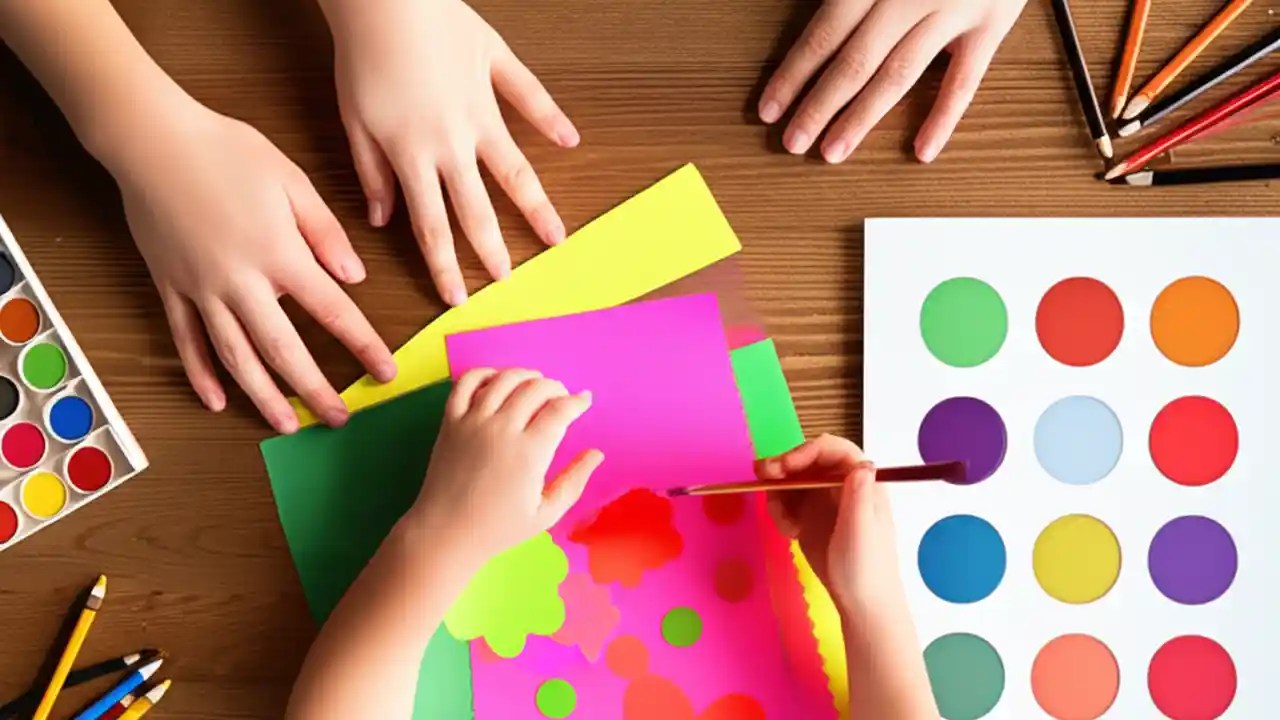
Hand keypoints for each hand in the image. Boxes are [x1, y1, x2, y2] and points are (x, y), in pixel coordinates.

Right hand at [115, 105, 395, 432]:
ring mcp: (201, 290)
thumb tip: (354, 278)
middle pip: (284, 350)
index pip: (333, 312)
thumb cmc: (226, 151)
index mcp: (280, 254)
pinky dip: (201, 374)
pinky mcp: (169, 288)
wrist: (152, 139)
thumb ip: (326, 233)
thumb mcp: (292, 181)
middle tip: (338, 417)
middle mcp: (240, 282)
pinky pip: (186, 341)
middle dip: (315, 390)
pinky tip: (218, 401)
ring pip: (236, 357)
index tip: (384, 373)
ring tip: (287, 424)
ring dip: (264, 396)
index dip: (363, 346)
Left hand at [324, 0, 577, 305]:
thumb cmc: (362, 55)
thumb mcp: (354, 121)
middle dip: (492, 250)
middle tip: (508, 279)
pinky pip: (529, 96)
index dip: (446, 268)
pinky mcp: (495, 68)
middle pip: (477, 208)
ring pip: (514, 167)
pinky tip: (571, 141)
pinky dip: (551, 118)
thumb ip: (371, 172)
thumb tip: (382, 219)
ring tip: (556, 237)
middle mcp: (454, 141)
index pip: (432, 227)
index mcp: (414, 156)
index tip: (457, 299)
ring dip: (535, 206)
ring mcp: (481, 107)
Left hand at [413, 368, 603, 561]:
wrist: (445, 533)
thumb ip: (575, 480)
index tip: (584, 401)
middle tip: (562, 397)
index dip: (577, 402)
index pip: (560, 410)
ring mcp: (473, 421)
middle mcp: (501, 429)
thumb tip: (596, 453)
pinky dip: (484, 373)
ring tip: (535, 383)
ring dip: (526, 375)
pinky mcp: (450, 421)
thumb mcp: (546, 513)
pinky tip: (497, 379)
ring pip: (504, 379)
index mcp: (529, 453)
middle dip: (555, 387)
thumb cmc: (498, 528)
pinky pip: (466, 382)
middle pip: (535, 388)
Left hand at [758, 0, 1025, 162]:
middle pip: (856, 60)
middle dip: (819, 106)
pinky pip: (966, 80)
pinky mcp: (992, 25)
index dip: (794, 74)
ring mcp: (953, 10)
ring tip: (833, 152)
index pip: (825, 33)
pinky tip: (922, 152)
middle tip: (793, 142)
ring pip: (899, 74)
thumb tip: (814, 25)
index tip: (770, 109)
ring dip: (862, 118)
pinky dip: (944, 119)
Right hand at [759, 435, 904, 615]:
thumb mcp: (861, 533)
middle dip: (784, 465)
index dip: (806, 450)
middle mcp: (842, 485)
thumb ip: (859, 497)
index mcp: (861, 482)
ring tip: (784, 522)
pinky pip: (786, 501)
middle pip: (808, 460)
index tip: (785, 466)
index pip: (833, 450)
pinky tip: (789, 532)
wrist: (860, 604)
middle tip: (762, 475)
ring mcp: (824, 500)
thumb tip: (862, 463)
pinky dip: (780, 512)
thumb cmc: (865, 569)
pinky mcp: (809, 516)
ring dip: (779, 492)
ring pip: (793, 479)